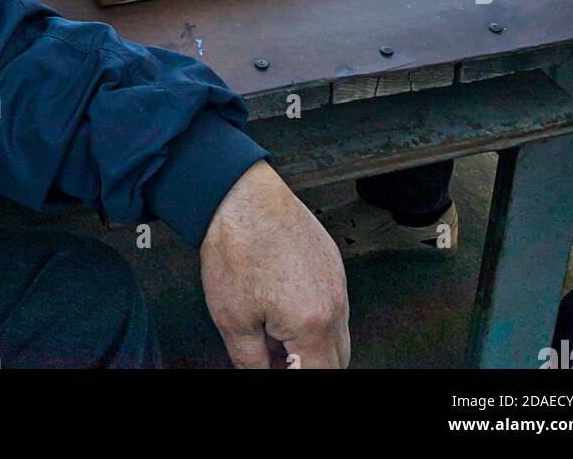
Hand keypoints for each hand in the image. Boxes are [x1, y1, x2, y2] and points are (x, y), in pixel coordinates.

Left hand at [200, 161, 349, 369]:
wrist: (240, 195)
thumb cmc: (237, 247)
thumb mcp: (233, 319)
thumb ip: (252, 362)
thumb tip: (260, 374)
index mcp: (312, 324)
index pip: (319, 374)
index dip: (294, 376)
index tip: (275, 366)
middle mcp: (335, 303)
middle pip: (337, 359)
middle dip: (309, 365)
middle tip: (274, 356)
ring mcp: (337, 279)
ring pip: (339, 331)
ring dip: (314, 342)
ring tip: (274, 330)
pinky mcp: (332, 260)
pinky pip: (335, 301)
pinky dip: (316, 314)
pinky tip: (284, 302)